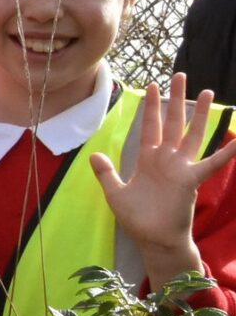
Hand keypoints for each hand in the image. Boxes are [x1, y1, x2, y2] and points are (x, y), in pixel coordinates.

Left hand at [91, 75, 235, 285]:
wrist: (153, 238)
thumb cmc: (138, 218)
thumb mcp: (115, 192)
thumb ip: (106, 173)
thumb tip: (93, 155)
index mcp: (149, 159)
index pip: (150, 127)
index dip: (152, 108)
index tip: (152, 87)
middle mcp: (167, 159)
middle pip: (172, 123)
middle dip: (175, 100)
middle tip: (180, 76)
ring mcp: (181, 168)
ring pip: (192, 135)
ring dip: (199, 115)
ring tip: (207, 93)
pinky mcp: (191, 180)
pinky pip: (211, 164)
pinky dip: (225, 153)